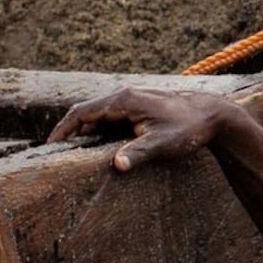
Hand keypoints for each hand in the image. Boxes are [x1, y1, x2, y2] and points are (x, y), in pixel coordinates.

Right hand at [45, 85, 230, 170]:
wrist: (213, 115)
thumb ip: (139, 153)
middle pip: (86, 113)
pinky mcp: (138, 110)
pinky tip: (96, 149)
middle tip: (54, 154)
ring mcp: (132, 102)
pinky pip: (111, 119)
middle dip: (69, 131)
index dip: (63, 128)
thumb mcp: (163, 143)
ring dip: (84, 132)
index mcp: (124, 100)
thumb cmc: (188, 128)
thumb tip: (118, 165)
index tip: (49, 146)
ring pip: (98, 116)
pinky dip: (98, 132)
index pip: (82, 112)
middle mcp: (124, 97)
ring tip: (69, 154)